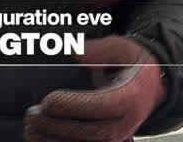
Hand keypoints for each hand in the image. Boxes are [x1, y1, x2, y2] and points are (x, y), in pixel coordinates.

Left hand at [24, 36, 164, 141]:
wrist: (151, 87)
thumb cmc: (133, 67)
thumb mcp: (121, 49)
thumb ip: (99, 50)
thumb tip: (77, 52)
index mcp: (131, 96)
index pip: (103, 105)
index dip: (74, 105)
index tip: (49, 100)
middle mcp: (126, 121)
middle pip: (91, 131)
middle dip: (57, 126)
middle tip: (33, 115)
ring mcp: (118, 137)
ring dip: (55, 141)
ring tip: (31, 130)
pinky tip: (41, 140)